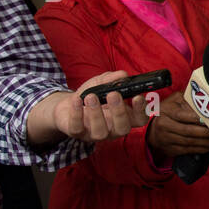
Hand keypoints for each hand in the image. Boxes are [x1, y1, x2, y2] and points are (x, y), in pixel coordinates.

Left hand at [25, 70, 149, 146]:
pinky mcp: (77, 133)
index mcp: (125, 117)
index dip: (141, 110)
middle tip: (113, 95)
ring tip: (91, 97)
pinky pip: (78, 128)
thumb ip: (112, 79)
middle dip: (119, 112)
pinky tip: (77, 100)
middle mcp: (113, 128)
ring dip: (97, 114)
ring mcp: (95, 133)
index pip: (140, 119)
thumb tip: (123, 75)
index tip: (137, 97)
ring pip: (101, 132)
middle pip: (123, 128)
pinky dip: (77, 113)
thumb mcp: (101, 83)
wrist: (67, 106)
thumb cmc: (90, 95)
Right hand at [146, 91, 208, 157]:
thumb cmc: (168, 111)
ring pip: (190, 142)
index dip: (198, 119)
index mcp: (166, 111)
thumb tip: (207, 108)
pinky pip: (189, 150)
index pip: (183, 115)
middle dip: (207, 132)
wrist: (152, 129)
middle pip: (188, 131)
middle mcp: (164, 126)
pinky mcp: (170, 149)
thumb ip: (189, 101)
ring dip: (208, 142)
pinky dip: (202, 149)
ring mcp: (166, 139)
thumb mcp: (176, 101)